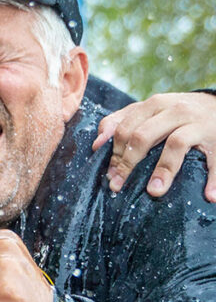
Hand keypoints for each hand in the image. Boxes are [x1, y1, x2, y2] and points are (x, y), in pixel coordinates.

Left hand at [95, 92, 215, 201]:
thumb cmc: (174, 113)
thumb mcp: (148, 111)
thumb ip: (119, 121)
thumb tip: (97, 144)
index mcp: (155, 104)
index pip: (126, 129)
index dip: (114, 153)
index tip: (109, 175)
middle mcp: (176, 111)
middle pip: (144, 135)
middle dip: (128, 163)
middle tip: (118, 186)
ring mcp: (198, 124)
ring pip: (176, 144)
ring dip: (164, 169)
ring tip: (154, 191)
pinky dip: (214, 178)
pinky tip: (210, 196)